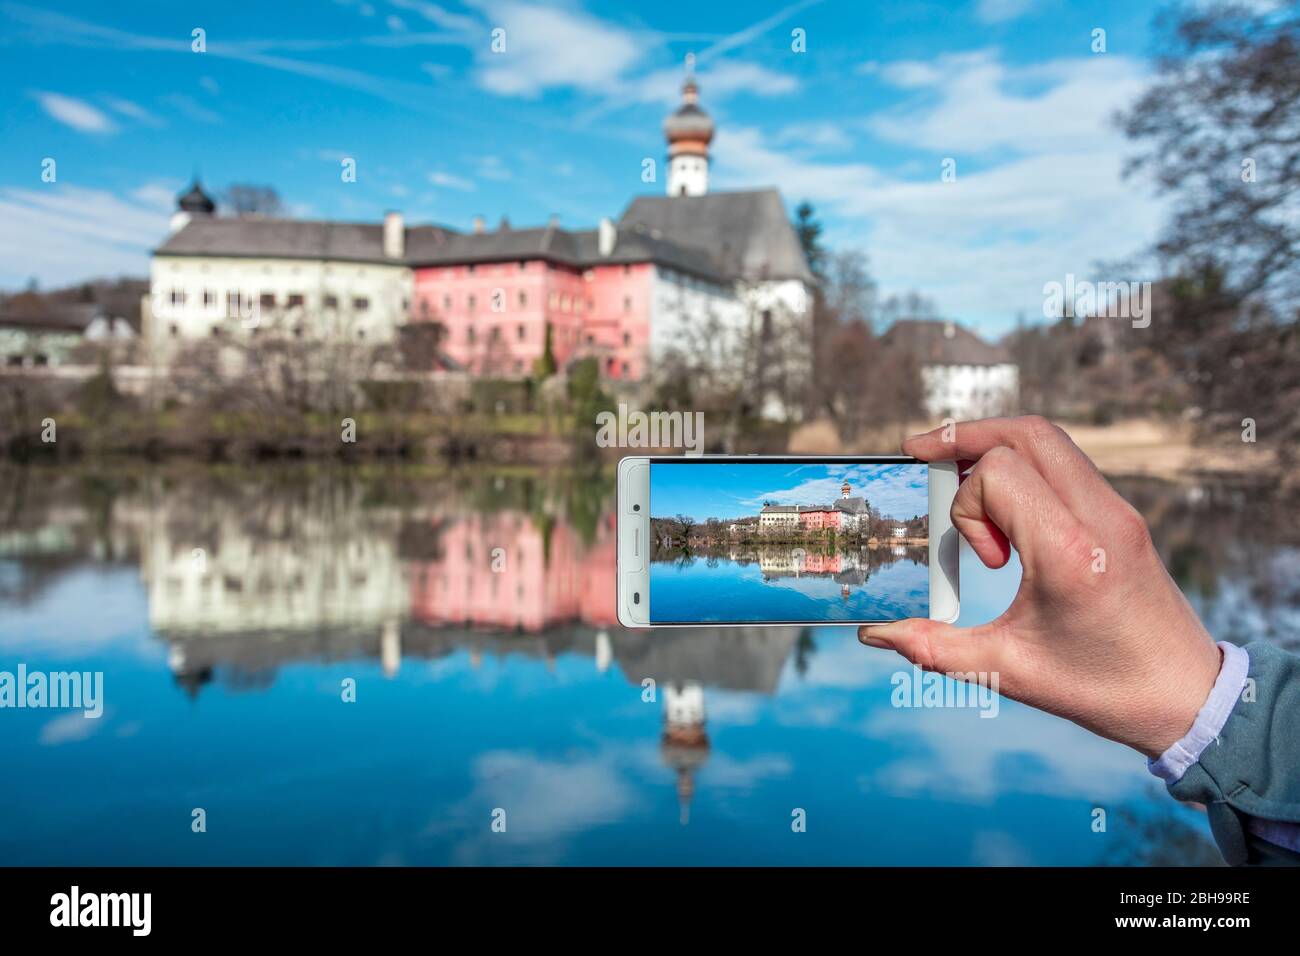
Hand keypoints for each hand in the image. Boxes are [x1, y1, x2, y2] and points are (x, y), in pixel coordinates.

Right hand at [859, 415, 1222, 758]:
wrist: (1185, 696)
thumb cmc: (1101, 688)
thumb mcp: (1007, 670)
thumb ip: (933, 647)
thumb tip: (875, 634)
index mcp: (1072, 552)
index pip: (1001, 472)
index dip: (969, 507)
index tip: (986, 562)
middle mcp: (1100, 517)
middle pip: (1027, 431)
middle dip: (967, 436)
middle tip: (922, 452)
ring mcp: (1117, 511)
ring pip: (1049, 439)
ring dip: (997, 449)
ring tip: (959, 478)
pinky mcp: (1122, 515)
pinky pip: (1065, 463)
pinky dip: (1024, 467)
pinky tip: (1003, 506)